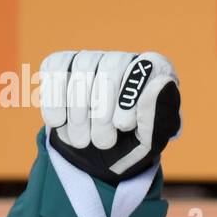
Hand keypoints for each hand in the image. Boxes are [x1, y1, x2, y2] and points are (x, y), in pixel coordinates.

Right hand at [39, 50, 180, 183]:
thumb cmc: (131, 146)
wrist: (96, 157)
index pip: (150, 64)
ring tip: (82, 141)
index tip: (123, 125)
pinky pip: (55, 68)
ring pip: (82, 67)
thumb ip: (158, 115)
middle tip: (101, 143)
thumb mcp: (150, 141)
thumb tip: (163, 82)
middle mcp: (126, 60)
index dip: (132, 92)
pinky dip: (54, 98)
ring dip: (78, 111)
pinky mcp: (65, 63)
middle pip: (112, 66)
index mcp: (156, 74)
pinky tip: (59, 122)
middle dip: (102, 110)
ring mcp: (94, 58)